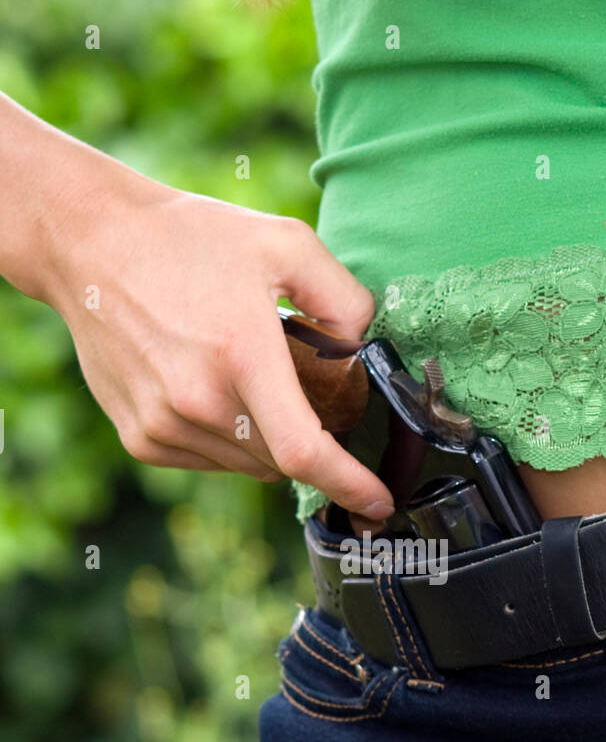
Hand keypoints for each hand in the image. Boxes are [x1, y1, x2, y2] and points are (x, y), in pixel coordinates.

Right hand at [48, 180, 394, 518]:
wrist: (89, 243)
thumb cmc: (190, 238)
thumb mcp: (285, 242)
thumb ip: (343, 298)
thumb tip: (364, 352)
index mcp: (241, 355)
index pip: (304, 451)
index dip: (349, 485)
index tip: (380, 503)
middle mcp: (197, 401)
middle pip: (282, 461)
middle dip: (310, 440)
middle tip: (305, 390)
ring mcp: (163, 425)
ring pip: (247, 465)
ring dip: (266, 439)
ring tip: (246, 375)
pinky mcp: (141, 438)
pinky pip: (210, 460)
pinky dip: (228, 438)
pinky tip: (211, 386)